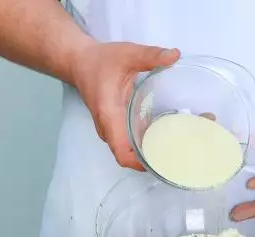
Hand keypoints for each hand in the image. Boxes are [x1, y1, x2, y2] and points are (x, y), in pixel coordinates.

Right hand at [70, 42, 179, 169]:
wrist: (78, 62)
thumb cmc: (100, 61)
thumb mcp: (127, 54)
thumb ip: (151, 55)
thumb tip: (175, 55)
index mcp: (110, 116)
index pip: (122, 153)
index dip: (140, 163)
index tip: (161, 160)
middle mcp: (108, 128)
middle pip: (127, 156)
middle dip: (150, 159)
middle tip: (176, 155)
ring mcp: (109, 129)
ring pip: (127, 150)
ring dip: (146, 152)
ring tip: (173, 148)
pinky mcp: (113, 125)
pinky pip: (127, 141)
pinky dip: (142, 142)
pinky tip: (162, 135)